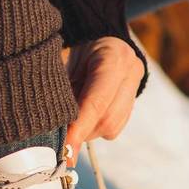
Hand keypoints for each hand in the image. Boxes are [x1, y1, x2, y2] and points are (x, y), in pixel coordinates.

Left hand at [64, 36, 143, 162]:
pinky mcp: (133, 102)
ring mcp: (135, 87)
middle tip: (60, 137)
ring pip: (111, 127)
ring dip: (87, 131)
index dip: (80, 127)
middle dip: (82, 132)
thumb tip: (52, 132)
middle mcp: (131, 71)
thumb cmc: (71, 52)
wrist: (95, 40)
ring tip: (71, 118)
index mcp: (113, 56)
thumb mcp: (62, 63)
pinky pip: (113, 129)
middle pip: (107, 118)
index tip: (65, 148)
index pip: (97, 100)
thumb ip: (59, 92)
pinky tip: (84, 116)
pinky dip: (94, 129)